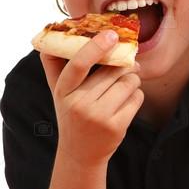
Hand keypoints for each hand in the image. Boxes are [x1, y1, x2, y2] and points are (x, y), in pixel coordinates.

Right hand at [39, 31, 143, 165]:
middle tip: (126, 65)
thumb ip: (55, 65)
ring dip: (132, 81)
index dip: (95, 47)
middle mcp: (79, 103)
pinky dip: (136, 96)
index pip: (78, 64)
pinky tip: (125, 102)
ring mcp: (98, 116)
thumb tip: (51, 36)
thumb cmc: (71, 114)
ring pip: (129, 82)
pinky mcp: (116, 127)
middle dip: (124, 66)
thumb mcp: (59, 92)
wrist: (80, 154)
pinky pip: (137, 98)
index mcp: (63, 90)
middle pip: (114, 71)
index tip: (111, 34)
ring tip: (123, 87)